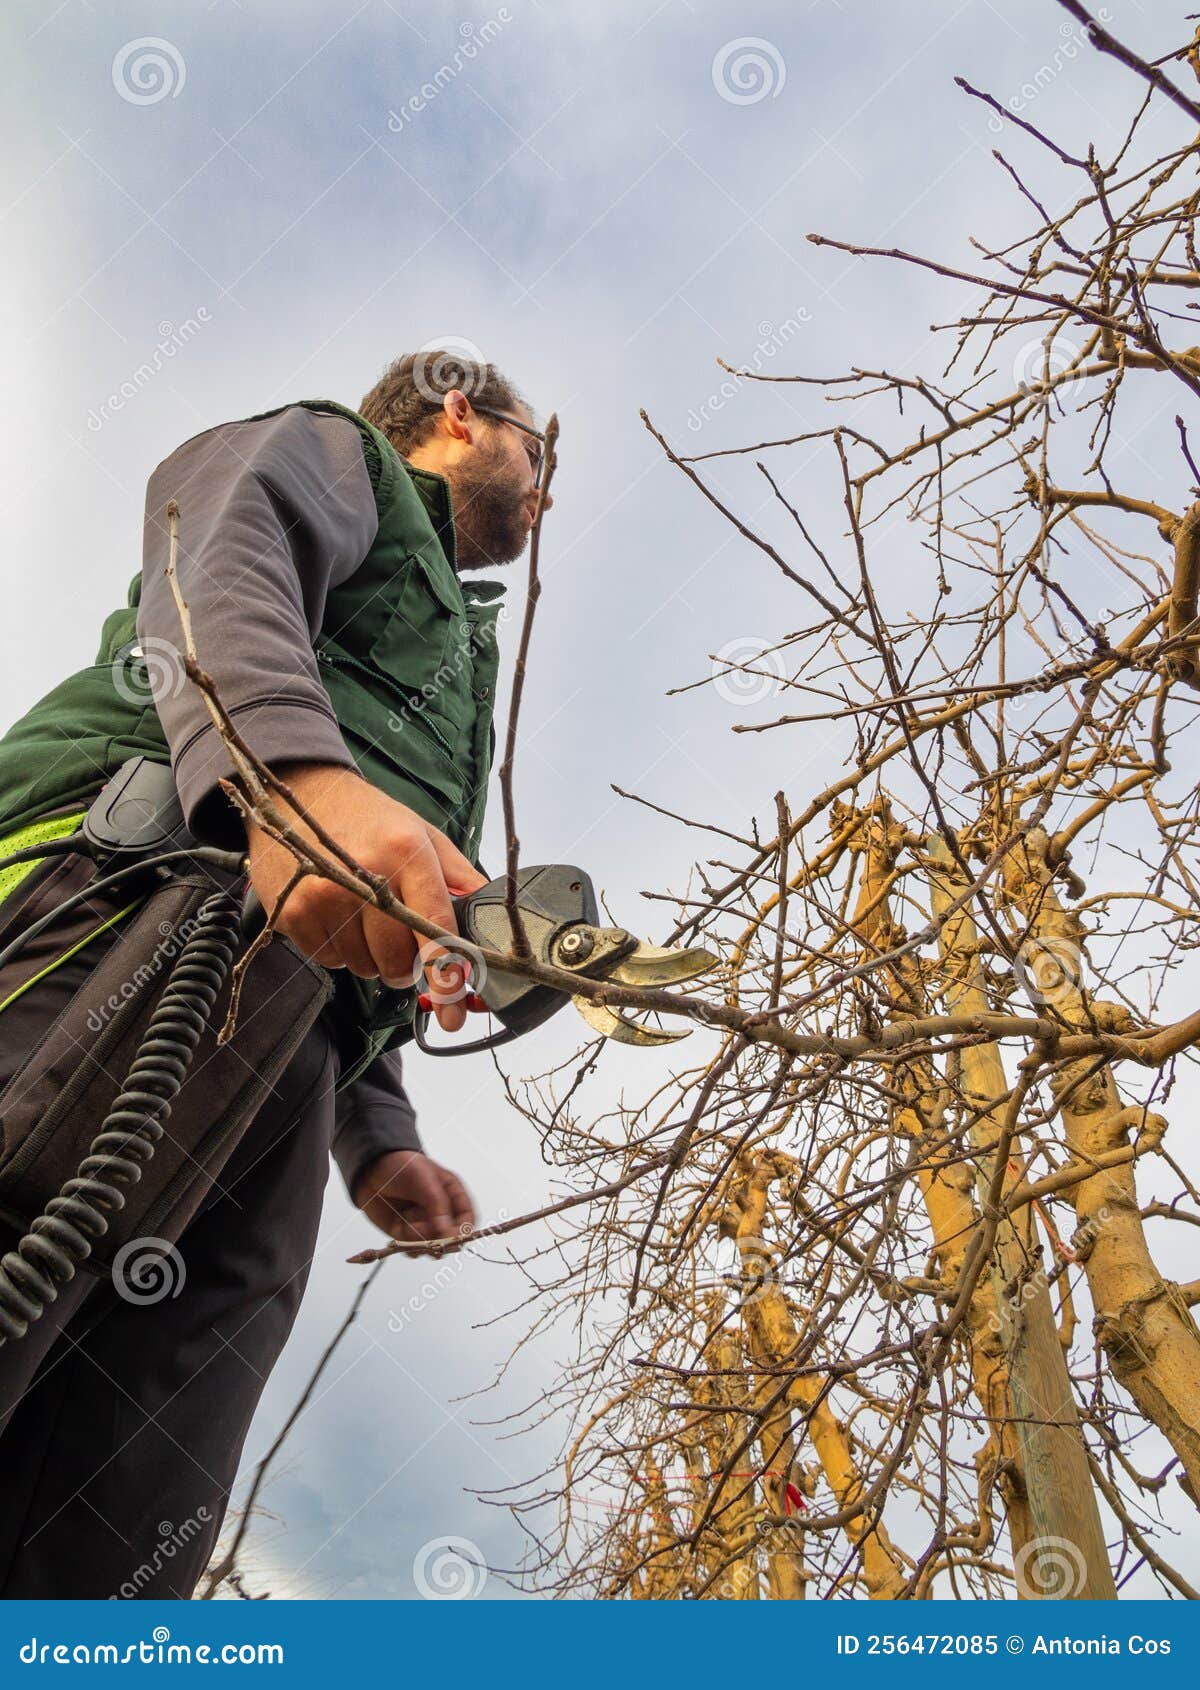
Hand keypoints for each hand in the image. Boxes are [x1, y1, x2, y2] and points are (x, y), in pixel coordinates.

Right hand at [246, 761, 486, 1031]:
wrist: (304, 793)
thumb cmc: (373, 820)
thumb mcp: (425, 836)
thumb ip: (460, 880)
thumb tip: (488, 921)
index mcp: (408, 854)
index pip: (435, 928)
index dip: (447, 975)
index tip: (454, 1010)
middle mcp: (366, 876)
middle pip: (397, 960)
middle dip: (406, 967)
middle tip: (401, 942)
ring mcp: (326, 896)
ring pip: (364, 967)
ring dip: (371, 957)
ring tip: (364, 916)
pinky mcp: (294, 912)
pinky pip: (331, 961)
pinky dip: (341, 949)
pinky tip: (337, 914)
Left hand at [352, 1150, 475, 1250]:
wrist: (371, 1168)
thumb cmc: (402, 1166)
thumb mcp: (425, 1181)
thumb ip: (439, 1207)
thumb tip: (449, 1233)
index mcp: (453, 1195)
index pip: (468, 1220)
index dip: (463, 1232)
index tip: (452, 1238)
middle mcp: (441, 1213)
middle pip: (452, 1240)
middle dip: (440, 1240)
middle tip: (428, 1236)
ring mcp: (424, 1225)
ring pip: (432, 1248)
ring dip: (421, 1241)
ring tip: (408, 1220)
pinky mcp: (407, 1234)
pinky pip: (414, 1250)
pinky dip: (407, 1244)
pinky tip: (399, 1226)